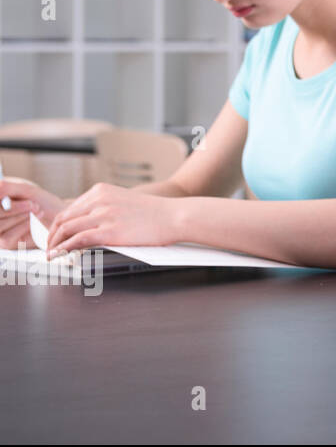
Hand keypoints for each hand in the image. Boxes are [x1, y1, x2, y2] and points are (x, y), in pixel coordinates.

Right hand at [0, 176, 65, 248]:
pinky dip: (24, 225)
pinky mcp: (6, 243)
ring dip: (20, 215)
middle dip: (13, 208)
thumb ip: (6, 187)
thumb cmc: (42, 201)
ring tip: (36, 208)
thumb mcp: (24, 189)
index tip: (9, 193)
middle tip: (31, 204)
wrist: (59, 216)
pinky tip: (36, 218)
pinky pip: (8, 236)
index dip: (1, 195)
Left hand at [44, 183, 180, 255]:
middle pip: (63, 218)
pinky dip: (63, 249)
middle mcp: (100, 199)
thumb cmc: (156, 213)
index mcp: (102, 190)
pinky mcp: (109, 231)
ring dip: (54, 243)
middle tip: (50, 247)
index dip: (58, 224)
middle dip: (52, 234)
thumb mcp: (124, 201)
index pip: (70, 208)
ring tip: (52, 254)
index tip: (56, 235)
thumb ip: (105, 207)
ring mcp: (104, 214)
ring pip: (67, 229)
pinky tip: (58, 255)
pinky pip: (78, 240)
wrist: (175, 216)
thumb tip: (88, 223)